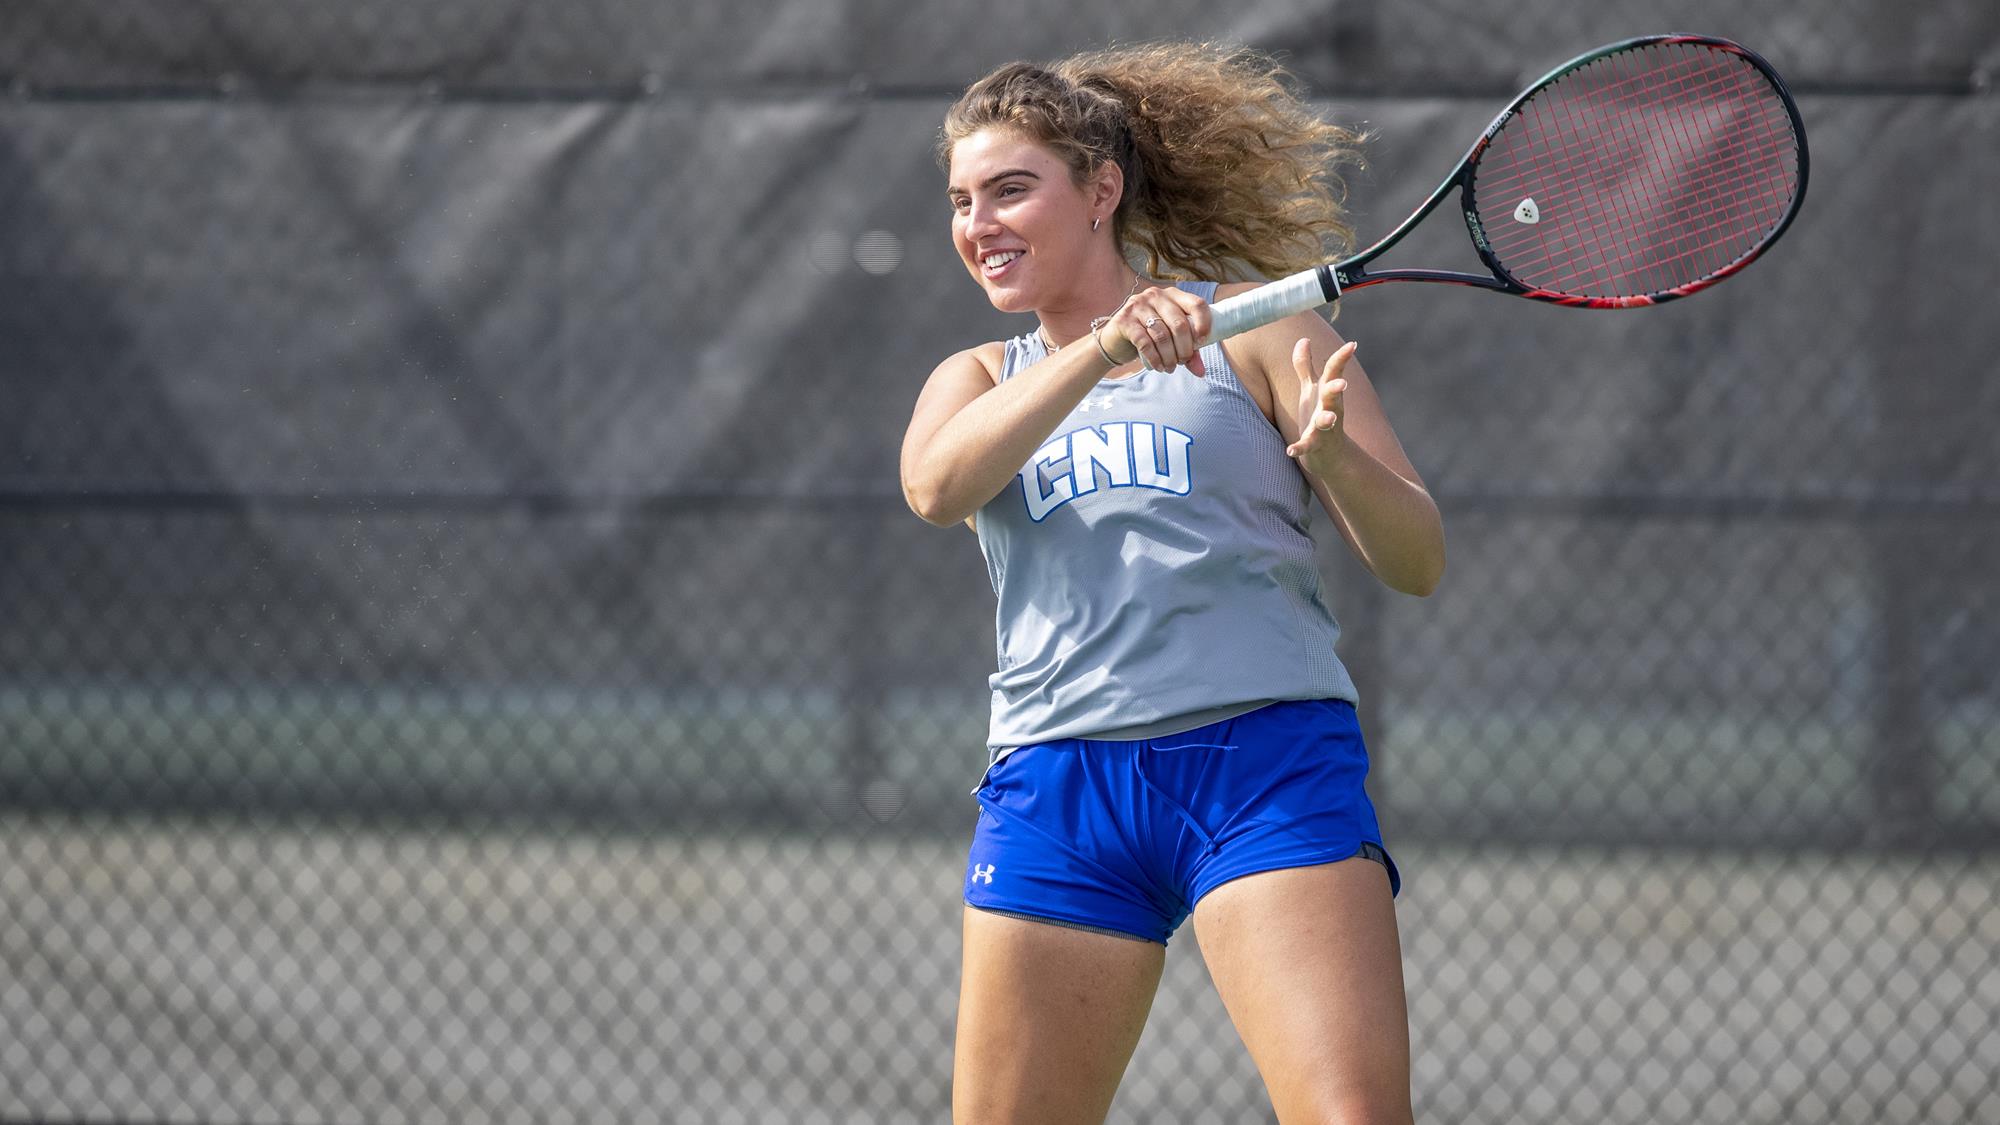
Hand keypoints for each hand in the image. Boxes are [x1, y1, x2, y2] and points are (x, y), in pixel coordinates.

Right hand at [1101, 286, 1208, 376]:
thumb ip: (1188, 351)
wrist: (1115, 339)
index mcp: (1173, 295)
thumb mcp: (1172, 339)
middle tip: (1183, 361)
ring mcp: (1139, 306)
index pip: (1196, 303)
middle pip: (1179, 323)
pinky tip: (1159, 366)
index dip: (1204, 323)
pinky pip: (1145, 342)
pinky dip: (1155, 358)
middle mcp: (1156, 295)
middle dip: (1185, 348)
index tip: (1202, 342)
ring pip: (1162, 335)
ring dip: (1170, 357)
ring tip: (1171, 367)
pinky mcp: (1125, 320)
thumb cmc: (1150, 336)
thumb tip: (1201, 372)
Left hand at [1284, 338, 1356, 473]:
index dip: (1342, 358)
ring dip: (1327, 419)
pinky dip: (1300, 448)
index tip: (1352, 344)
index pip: (1334, 372)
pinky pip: (1307, 447)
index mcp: (1327, 392)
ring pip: (1326, 422)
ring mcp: (1323, 429)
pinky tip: (1291, 451)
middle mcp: (1329, 408)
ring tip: (1328, 418)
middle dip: (1336, 389)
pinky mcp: (1314, 446)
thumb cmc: (1319, 414)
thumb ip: (1306, 366)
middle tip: (1342, 383)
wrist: (1329, 455)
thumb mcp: (1311, 389)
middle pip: (1333, 396)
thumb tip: (1304, 339)